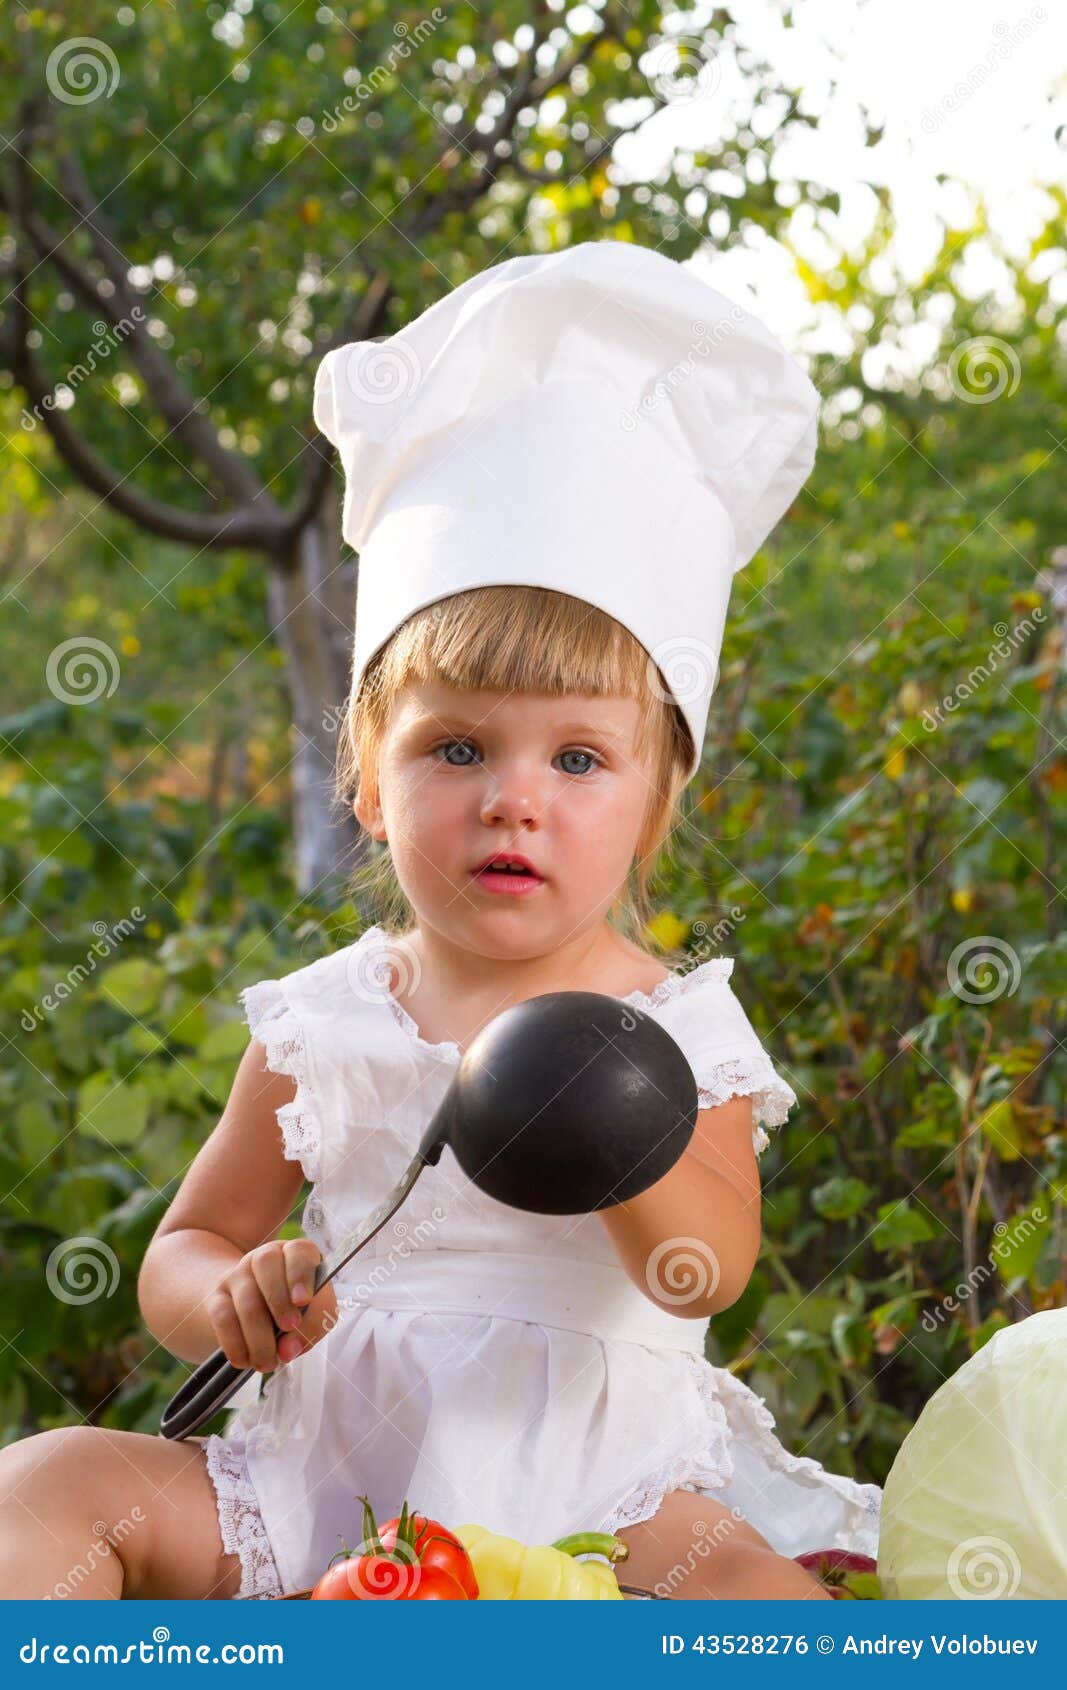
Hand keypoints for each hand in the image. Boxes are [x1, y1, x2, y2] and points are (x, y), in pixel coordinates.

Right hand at [207, 1237, 338, 1372]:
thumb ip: (310, 1328)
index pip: (297, 1251)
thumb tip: (288, 1350)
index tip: (303, 1301)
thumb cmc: (293, 1310)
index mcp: (295, 1254)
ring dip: (259, 1338)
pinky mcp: (216, 1297)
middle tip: (289, 1329)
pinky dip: (236, 1345)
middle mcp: (264, 1258)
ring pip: (246, 1299)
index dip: (300, 1274)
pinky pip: (223, 1319)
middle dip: (280, 1302)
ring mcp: (237, 1275)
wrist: (252, 1313)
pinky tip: (246, 1360)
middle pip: (266, 1265)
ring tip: (269, 1362)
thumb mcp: (314, 1315)